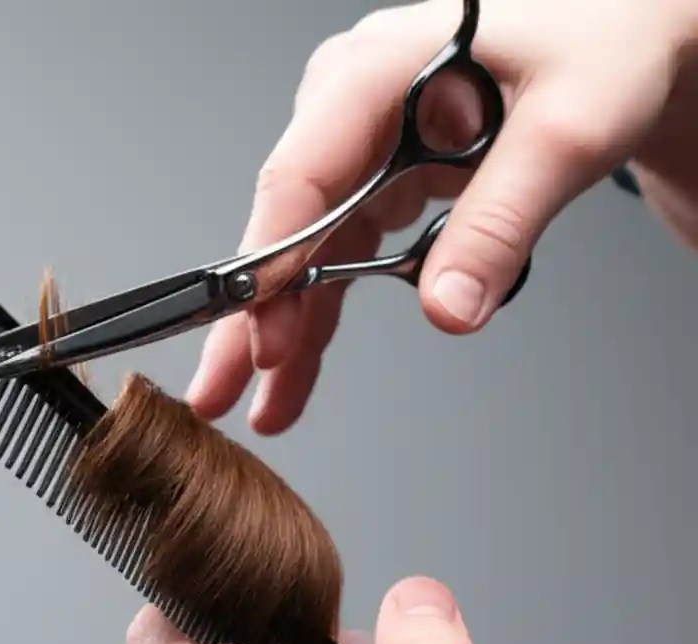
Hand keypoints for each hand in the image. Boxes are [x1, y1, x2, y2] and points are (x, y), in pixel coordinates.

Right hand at [188, 0, 697, 433]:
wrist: (623, 34)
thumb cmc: (597, 49)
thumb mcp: (566, 133)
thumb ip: (500, 224)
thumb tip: (448, 309)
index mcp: (372, 72)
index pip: (299, 175)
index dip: (275, 263)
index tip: (266, 335)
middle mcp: (349, 106)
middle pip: (286, 223)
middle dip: (253, 315)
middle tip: (222, 390)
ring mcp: (358, 142)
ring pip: (306, 250)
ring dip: (284, 328)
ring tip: (261, 404)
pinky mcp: (377, 174)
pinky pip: (339, 252)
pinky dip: (324, 310)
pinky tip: (299, 365)